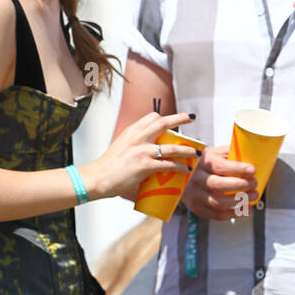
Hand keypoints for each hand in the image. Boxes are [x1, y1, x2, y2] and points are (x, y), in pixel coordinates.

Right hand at [88, 111, 202, 199]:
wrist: (97, 178)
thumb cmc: (107, 167)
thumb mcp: (121, 148)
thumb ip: (134, 147)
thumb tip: (147, 155)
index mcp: (132, 131)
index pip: (152, 117)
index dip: (165, 117)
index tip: (173, 119)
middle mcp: (138, 137)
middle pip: (164, 123)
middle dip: (181, 118)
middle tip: (192, 117)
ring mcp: (142, 151)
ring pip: (172, 148)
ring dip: (187, 150)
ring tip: (197, 153)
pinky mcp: (145, 166)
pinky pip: (168, 165)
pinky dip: (179, 167)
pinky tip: (185, 169)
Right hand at [181, 146, 258, 219]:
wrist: (184, 178)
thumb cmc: (206, 165)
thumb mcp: (214, 154)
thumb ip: (230, 153)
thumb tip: (253, 151)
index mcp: (203, 163)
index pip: (220, 166)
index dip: (238, 169)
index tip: (252, 170)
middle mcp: (197, 179)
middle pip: (219, 185)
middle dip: (241, 185)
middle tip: (255, 183)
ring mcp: (196, 196)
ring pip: (219, 202)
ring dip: (240, 201)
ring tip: (253, 196)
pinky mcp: (198, 208)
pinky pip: (217, 214)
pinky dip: (234, 213)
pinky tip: (245, 208)